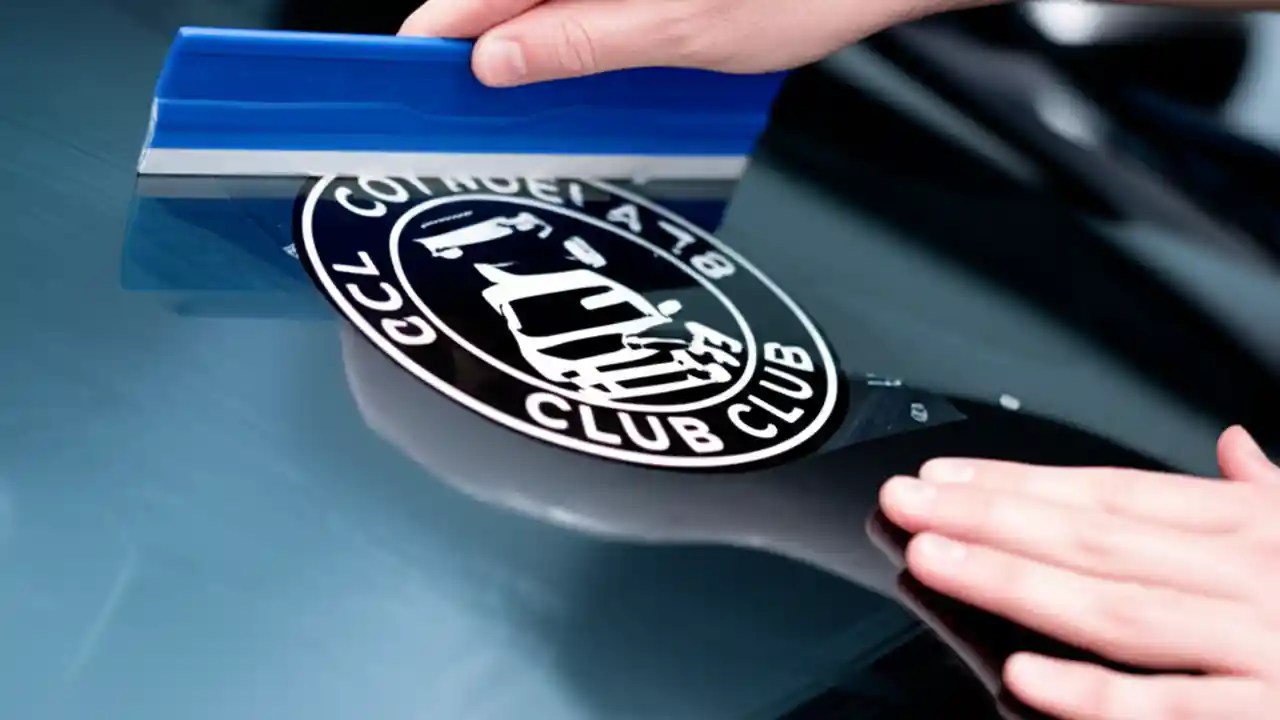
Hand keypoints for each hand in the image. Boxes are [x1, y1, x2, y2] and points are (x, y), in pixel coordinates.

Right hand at [399, 0, 974, 86]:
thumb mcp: (678, 30)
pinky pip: (583, 1)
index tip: (412, 80)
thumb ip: (578, 41)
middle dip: (482, 39)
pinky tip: (579, 58)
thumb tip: (494, 59)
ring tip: (523, 86)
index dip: (437, 34)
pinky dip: (572, 26)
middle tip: (472, 100)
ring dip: (528, 36)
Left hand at [878, 426, 1279, 719]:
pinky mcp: (1274, 716)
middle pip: (1093, 538)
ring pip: (1114, 607)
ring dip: (1014, 582)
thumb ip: (1272, 492)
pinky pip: (1174, 706)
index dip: (1018, 483)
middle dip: (989, 518)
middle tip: (907, 503)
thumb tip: (1231, 444)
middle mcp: (1250, 573)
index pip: (1110, 492)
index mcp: (1252, 527)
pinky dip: (1098, 695)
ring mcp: (1262, 643)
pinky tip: (1026, 676)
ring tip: (935, 560)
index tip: (944, 477)